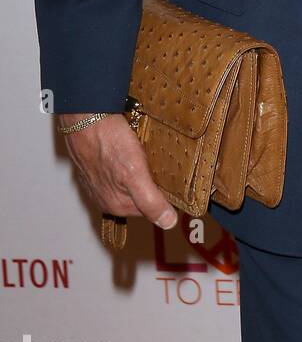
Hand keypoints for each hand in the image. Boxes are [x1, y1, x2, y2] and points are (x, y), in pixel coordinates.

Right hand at [59, 113, 177, 229]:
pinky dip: (129, 164)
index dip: (165, 195)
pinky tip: (133, 151)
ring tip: (150, 157)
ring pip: (130, 183)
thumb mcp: (136, 174)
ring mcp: (98, 183)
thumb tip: (168, 223)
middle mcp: (106, 199)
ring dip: (141, 173)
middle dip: (153, 184)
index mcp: (117, 205)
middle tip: (165, 166)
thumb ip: (150, 201)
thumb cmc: (108, 142)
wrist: (85, 118)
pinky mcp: (95, 168)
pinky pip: (119, 171)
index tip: (176, 182)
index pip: (151, 209)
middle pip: (141, 196)